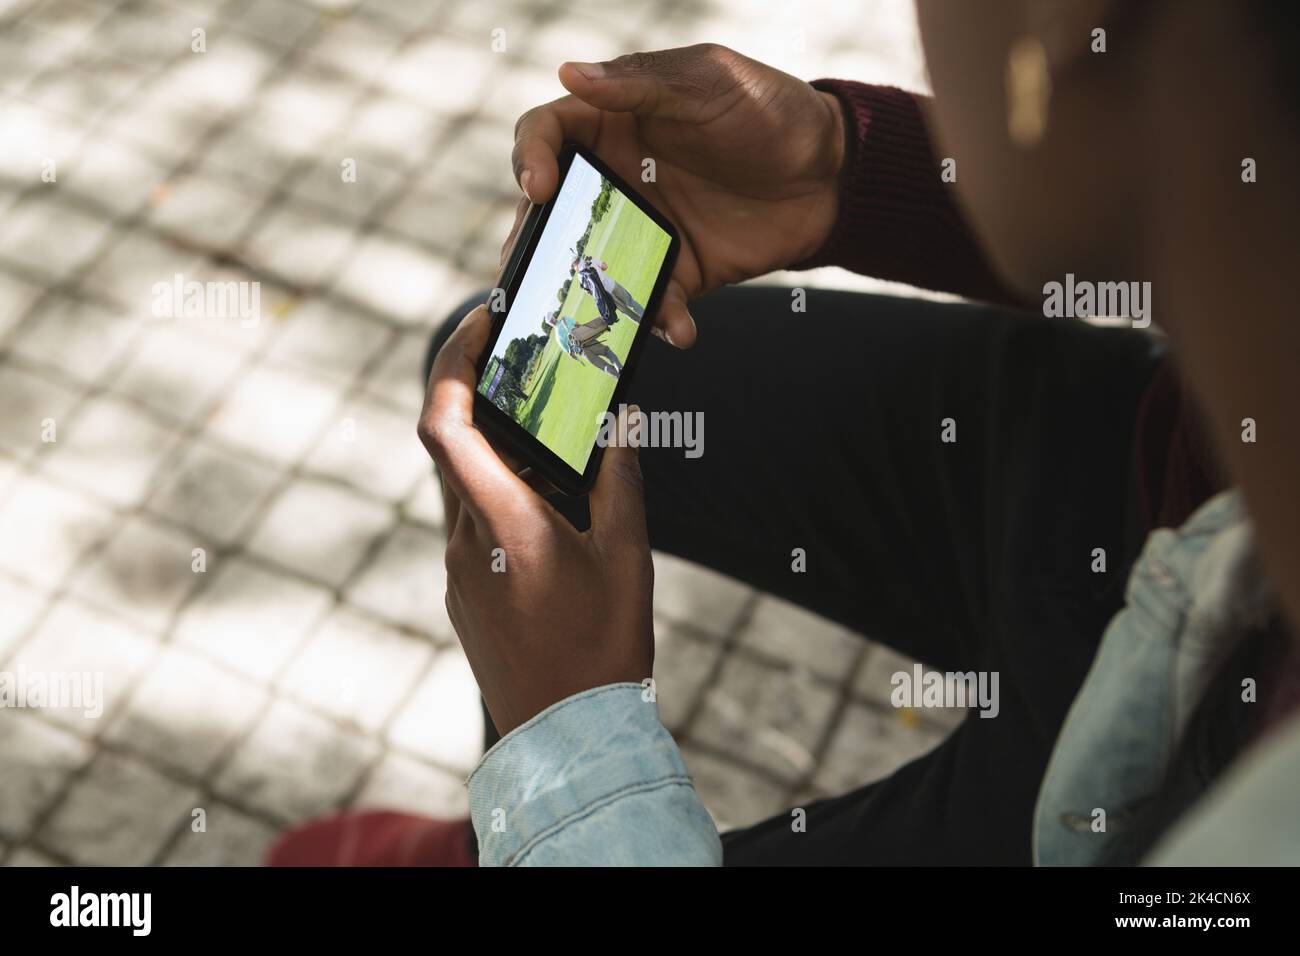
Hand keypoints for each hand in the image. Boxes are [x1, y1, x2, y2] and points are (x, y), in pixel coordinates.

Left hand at [417, 306, 654, 735]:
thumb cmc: (601, 649)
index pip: (445, 424)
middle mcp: (464, 539)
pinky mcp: (460, 591)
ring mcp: (455, 568)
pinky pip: (472, 522)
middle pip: (453, 443)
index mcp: (503, 522)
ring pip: (465, 484)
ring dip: (501, 453)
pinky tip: (552, 512)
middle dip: (483, 394)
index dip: (452, 362)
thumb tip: (621, 417)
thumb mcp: (627, 557)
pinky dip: (502, 496)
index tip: (483, 324)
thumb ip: (620, 479)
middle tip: (526, 363)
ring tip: (557, 447)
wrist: (567, 738)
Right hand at [503, 43, 845, 347]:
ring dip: (583, 296)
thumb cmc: (770, 110)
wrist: (831, 174)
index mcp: (612, 122)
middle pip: (551, 211)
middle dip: (535, 242)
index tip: (540, 186)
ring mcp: (642, 229)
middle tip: (531, 268)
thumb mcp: (710, 83)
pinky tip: (681, 330)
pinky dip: (660, 321)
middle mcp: (615, 177)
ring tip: (587, 320)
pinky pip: (653, 302)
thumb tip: (568, 74)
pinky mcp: (676, 272)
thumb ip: (642, 85)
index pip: (546, 134)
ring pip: (591, 267)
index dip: (529, 157)